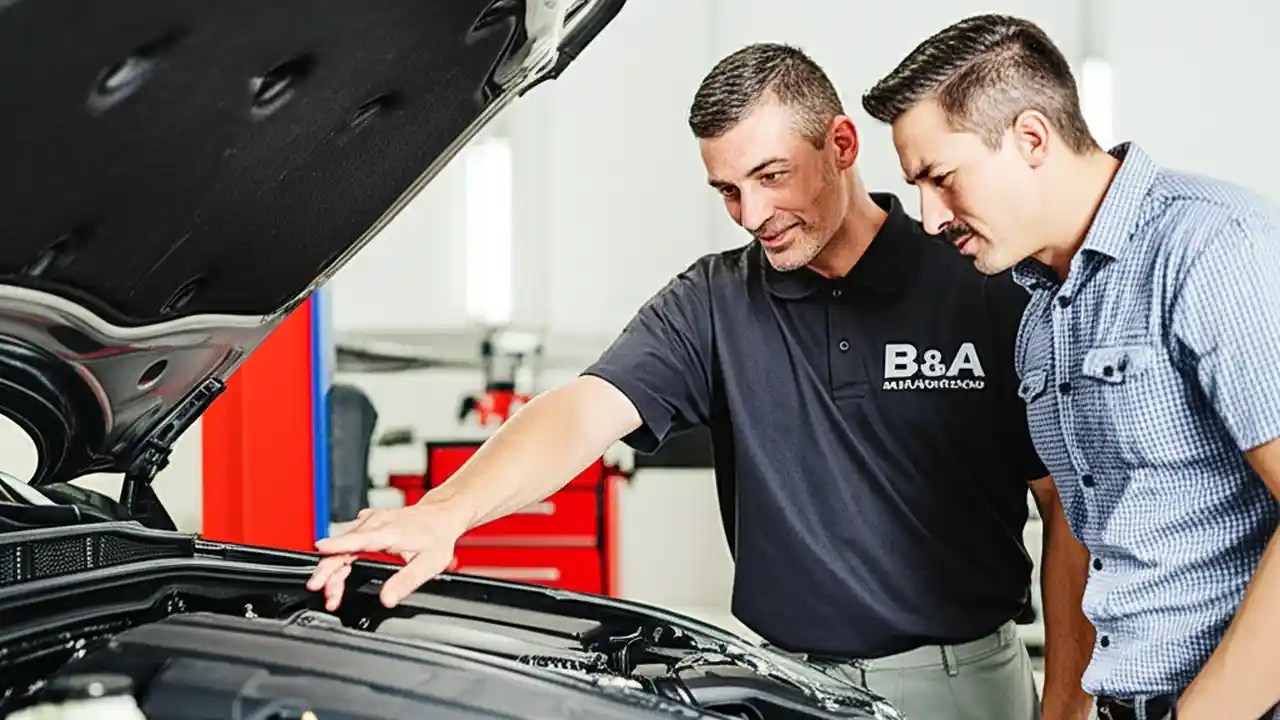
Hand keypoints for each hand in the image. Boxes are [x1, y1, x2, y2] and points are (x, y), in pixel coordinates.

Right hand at [306, 500, 469, 609]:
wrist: (441, 515)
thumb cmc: (436, 537)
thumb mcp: (429, 564)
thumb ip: (406, 582)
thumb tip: (387, 599)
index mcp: (387, 532)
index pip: (355, 540)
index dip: (335, 548)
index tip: (319, 558)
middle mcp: (374, 524)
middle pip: (341, 548)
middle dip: (329, 574)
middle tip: (330, 599)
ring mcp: (369, 522)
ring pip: (341, 545)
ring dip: (332, 569)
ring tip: (332, 594)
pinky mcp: (367, 523)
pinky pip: (346, 540)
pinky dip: (338, 556)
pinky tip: (338, 573)